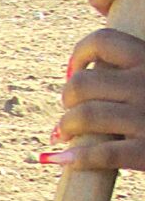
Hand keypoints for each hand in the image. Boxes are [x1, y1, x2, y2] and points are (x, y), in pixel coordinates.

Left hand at [55, 28, 144, 170]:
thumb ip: (135, 70)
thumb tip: (85, 72)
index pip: (103, 41)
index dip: (79, 54)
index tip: (74, 70)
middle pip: (82, 82)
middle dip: (67, 98)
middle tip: (70, 109)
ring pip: (83, 116)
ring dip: (65, 127)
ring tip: (65, 134)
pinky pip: (100, 153)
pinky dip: (76, 158)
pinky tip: (66, 160)